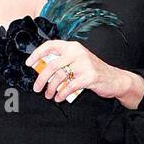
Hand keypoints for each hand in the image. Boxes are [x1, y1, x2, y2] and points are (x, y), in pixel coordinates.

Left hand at [25, 40, 143, 106]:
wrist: (114, 79)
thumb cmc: (93, 71)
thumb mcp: (78, 61)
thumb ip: (63, 62)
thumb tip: (42, 70)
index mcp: (73, 47)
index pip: (50, 45)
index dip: (37, 54)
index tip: (29, 63)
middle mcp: (77, 53)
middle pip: (52, 66)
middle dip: (41, 79)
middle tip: (37, 88)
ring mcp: (84, 64)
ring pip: (59, 78)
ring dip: (51, 89)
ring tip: (49, 95)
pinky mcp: (89, 76)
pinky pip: (70, 87)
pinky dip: (62, 94)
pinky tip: (59, 97)